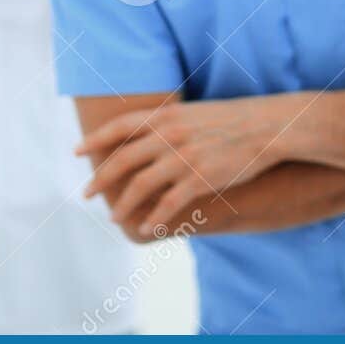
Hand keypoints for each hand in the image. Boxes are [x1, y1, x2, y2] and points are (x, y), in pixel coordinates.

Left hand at [78, 96, 293, 233]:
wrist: (268, 127)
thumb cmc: (233, 121)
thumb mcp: (194, 114)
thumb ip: (167, 125)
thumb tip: (145, 137)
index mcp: (166, 116)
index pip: (118, 127)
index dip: (94, 140)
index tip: (76, 152)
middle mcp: (169, 136)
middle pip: (122, 161)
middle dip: (100, 180)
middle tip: (87, 194)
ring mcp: (183, 158)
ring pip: (139, 187)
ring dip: (123, 205)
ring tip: (115, 218)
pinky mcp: (199, 180)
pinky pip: (167, 205)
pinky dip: (154, 220)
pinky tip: (147, 229)